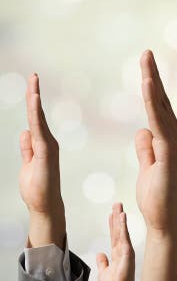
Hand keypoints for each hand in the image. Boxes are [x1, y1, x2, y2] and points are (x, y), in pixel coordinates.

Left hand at [19, 74, 65, 247]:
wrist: (44, 206)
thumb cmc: (38, 188)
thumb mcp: (28, 164)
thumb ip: (27, 148)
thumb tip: (25, 131)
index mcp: (43, 144)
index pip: (36, 119)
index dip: (33, 102)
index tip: (32, 84)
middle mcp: (48, 142)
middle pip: (38, 114)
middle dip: (35, 93)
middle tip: (33, 74)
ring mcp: (48, 146)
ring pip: (39, 118)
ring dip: (35, 100)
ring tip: (33, 82)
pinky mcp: (45, 152)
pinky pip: (39, 129)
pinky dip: (36, 114)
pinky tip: (34, 102)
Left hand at [97, 203, 136, 280]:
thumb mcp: (103, 272)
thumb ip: (103, 262)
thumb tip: (100, 254)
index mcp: (117, 253)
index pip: (114, 235)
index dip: (113, 224)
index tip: (112, 213)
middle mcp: (122, 250)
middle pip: (119, 230)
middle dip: (117, 217)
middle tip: (117, 204)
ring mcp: (125, 251)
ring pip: (122, 232)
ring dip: (120, 219)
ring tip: (119, 208)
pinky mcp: (127, 254)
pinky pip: (124, 237)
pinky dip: (123, 227)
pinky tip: (122, 219)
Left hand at [134, 50, 176, 237]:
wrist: (168, 223)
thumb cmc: (158, 201)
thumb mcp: (147, 169)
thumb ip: (146, 149)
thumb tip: (142, 130)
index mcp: (172, 142)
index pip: (160, 109)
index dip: (152, 87)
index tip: (145, 67)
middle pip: (163, 102)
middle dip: (154, 75)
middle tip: (145, 52)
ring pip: (162, 108)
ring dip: (153, 83)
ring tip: (145, 60)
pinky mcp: (171, 152)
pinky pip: (159, 121)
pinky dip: (153, 102)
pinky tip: (147, 85)